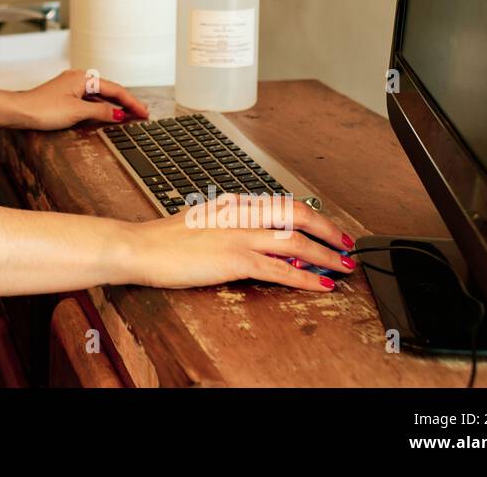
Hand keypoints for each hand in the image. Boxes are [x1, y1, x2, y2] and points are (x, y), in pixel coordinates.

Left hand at [14, 69, 148, 130]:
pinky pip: (88, 102)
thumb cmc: (42, 109)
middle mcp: (78, 79)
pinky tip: (105, 117)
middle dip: (126, 103)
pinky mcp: (64, 97)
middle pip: (108, 91)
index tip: (144, 113)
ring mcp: (70, 88)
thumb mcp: (77, 112)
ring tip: (128, 117)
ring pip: (99, 97)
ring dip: (114, 107)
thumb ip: (101, 113)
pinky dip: (100, 109)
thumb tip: (119, 115)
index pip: (115, 90)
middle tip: (141, 114)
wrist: (18, 112)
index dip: (132, 102)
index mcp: (83, 78)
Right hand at [128, 195, 356, 291]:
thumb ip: (230, 226)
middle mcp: (241, 213)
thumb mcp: (202, 222)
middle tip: (346, 245)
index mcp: (233, 202)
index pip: (283, 204)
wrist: (140, 247)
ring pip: (296, 240)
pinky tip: (320, 285)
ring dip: (325, 255)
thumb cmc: (163, 239)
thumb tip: (256, 238)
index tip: (327, 228)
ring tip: (342, 267)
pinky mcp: (235, 259)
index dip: (311, 216)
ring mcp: (239, 235)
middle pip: (298, 214)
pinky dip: (306, 277)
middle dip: (328, 230)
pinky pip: (280, 269)